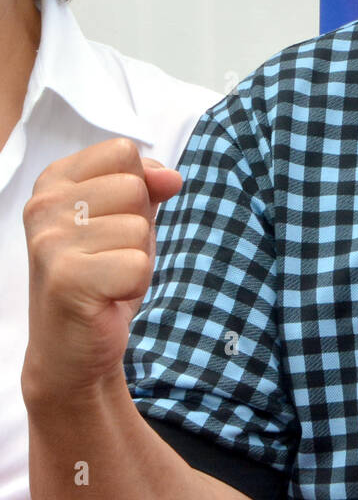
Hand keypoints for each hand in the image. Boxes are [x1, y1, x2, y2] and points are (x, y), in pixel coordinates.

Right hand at [22, 138, 181, 398]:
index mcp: (54, 180)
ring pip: (139, 229)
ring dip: (136, 259)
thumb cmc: (102, 274)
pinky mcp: (65, 278)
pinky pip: (138, 265)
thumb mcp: (128, 217)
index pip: (123, 152)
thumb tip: (172, 177)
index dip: (138, 189)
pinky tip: (106, 297)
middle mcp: (43, 204)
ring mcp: (49, 241)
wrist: (72, 347)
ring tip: (107, 277)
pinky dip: (134, 285)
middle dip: (138, 227)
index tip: (112, 222)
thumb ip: (148, 184)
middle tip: (111, 257)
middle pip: (134, 187)